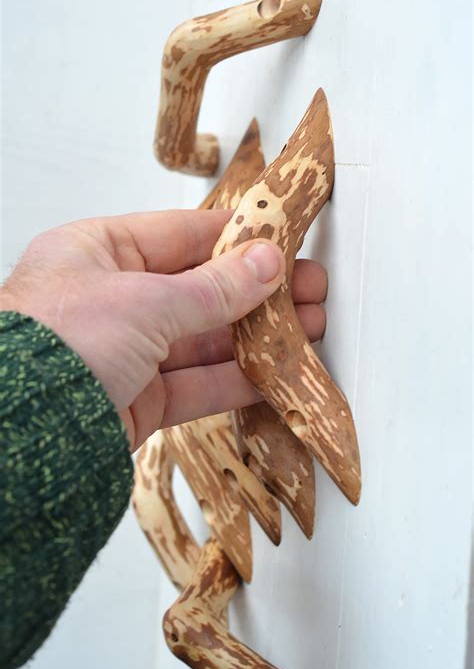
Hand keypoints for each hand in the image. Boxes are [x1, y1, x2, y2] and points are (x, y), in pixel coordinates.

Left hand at [1, 210, 326, 450]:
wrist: (20, 434)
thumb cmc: (58, 344)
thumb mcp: (144, 301)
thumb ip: (213, 287)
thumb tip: (266, 263)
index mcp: (97, 252)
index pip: (181, 233)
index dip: (236, 237)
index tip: (283, 238)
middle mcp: (111, 299)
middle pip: (200, 288)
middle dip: (258, 291)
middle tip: (308, 288)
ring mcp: (125, 351)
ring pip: (204, 339)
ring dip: (256, 336)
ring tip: (308, 329)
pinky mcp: (136, 400)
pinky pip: (196, 383)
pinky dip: (237, 379)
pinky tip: (275, 372)